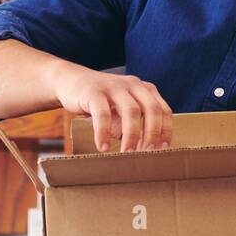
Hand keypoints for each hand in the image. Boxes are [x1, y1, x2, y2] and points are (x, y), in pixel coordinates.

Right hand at [52, 65, 172, 152]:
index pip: (163, 110)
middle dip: (152, 134)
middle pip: (152, 109)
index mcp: (144, 89)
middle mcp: (133, 85)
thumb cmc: (101, 100)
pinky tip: (103, 147)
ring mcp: (114, 86)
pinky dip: (104, 133)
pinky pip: (102, 114)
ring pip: (131, 111)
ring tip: (127, 154)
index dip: (165, 131)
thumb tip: (146, 150)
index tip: (162, 150)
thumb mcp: (122, 109)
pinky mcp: (94, 92)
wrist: (70, 81)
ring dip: (132, 136)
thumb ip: (135, 124)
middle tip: (147, 154)